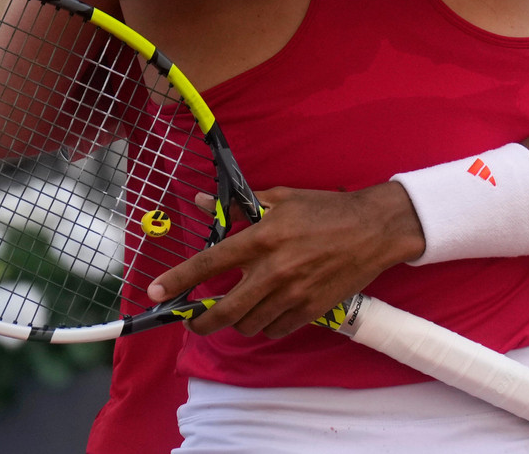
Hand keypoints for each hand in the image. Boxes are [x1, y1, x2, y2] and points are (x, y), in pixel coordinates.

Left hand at [147, 183, 425, 337]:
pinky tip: (267, 311)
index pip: (210, 262)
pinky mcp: (311, 310)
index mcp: (263, 237)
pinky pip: (275, 330)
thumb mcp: (280, 199)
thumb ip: (238, 207)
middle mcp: (274, 270)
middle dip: (201, 322)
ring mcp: (294, 294)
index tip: (155, 293)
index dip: (178, 280)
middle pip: (225, 310)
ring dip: (237, 321)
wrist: (373, 230)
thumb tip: (200, 204)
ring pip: (249, 324)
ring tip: (238, 309)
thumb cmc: (325, 210)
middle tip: (194, 320)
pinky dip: (265, 325)